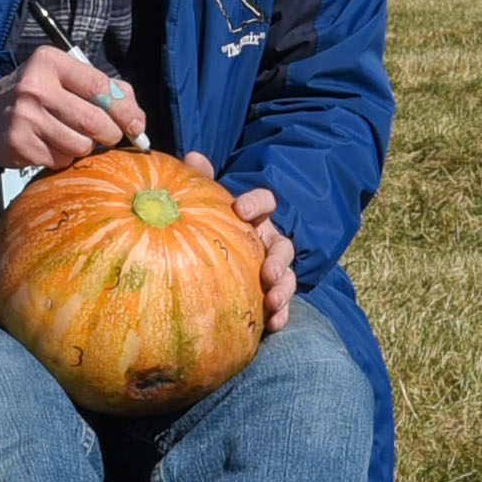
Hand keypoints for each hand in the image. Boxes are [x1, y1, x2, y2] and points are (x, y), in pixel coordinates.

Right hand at [0, 46, 143, 169]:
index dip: (125, 110)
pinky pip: (60, 160)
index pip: (100, 87)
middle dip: (109, 134)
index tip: (136, 125)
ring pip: (80, 145)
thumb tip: (138, 119)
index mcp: (51, 62)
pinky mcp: (20, 144)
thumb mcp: (64, 78)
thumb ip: (103, 89)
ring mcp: (26, 117)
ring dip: (83, 147)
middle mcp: (36, 87)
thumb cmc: (35, 95)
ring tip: (68, 136)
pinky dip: (62, 158)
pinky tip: (49, 144)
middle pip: (94, 122)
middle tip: (105, 135)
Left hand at [187, 153, 297, 331]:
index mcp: (256, 216)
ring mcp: (273, 269)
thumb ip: (202, 181)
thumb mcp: (206, 204)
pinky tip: (273, 325)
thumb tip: (193, 156)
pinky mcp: (270, 294)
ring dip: (284, 289)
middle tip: (267, 273)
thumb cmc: (210, 226)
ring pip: (288, 277)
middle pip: (283, 246)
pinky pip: (282, 305)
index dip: (256, 203)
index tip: (240, 210)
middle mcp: (268, 241)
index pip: (265, 201)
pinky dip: (281, 314)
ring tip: (272, 302)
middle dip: (278, 260)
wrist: (210, 259)